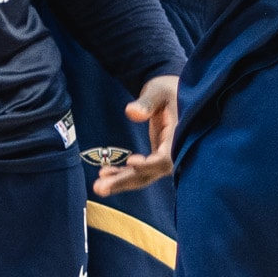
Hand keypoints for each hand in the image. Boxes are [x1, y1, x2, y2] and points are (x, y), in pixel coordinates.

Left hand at [91, 76, 178, 194]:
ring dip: (121, 182)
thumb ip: (146, 102)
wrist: (173, 93)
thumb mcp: (157, 91)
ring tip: (98, 186)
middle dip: (125, 180)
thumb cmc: (167, 89)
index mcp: (179, 135)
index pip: (165, 158)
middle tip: (101, 187)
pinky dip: (123, 173)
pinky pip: (140, 171)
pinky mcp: (157, 157)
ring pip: (143, 176)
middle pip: (150, 173)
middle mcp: (174, 151)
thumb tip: (131, 112)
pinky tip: (104, 173)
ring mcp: (165, 156)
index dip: (149, 164)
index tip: (131, 162)